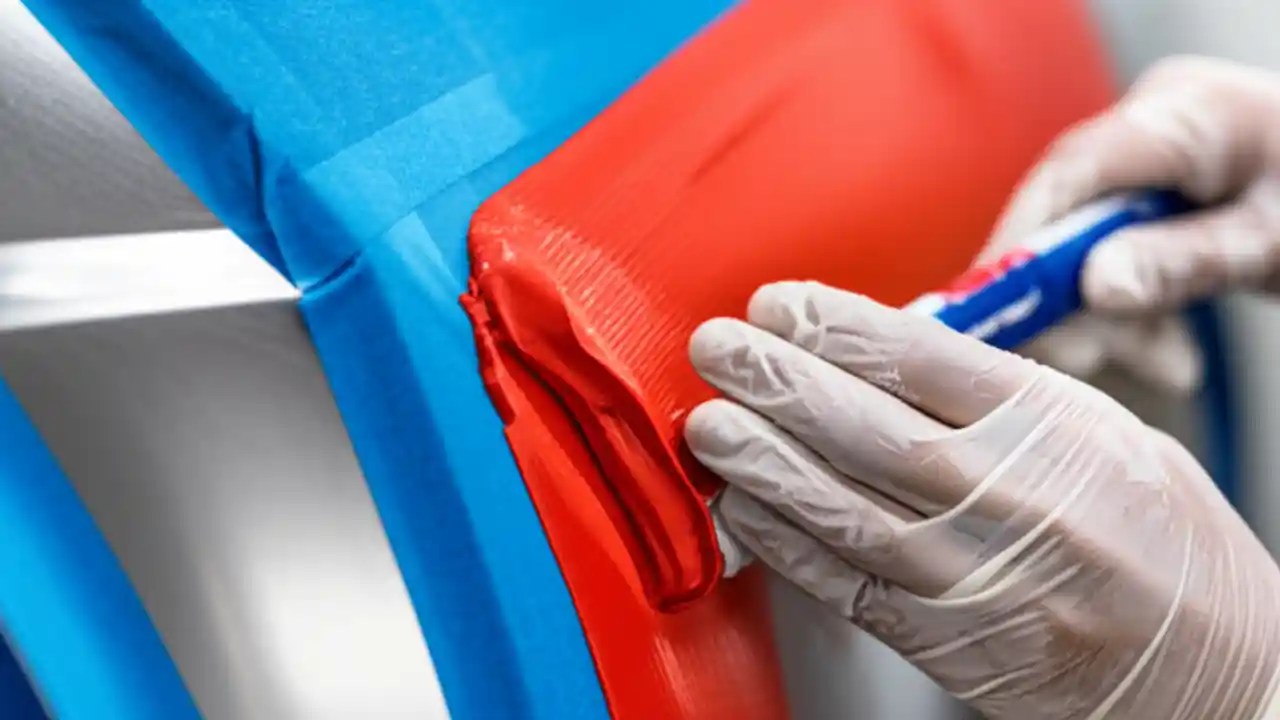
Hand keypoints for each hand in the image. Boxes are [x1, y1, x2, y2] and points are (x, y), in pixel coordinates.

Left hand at [685, 281, 1279, 718]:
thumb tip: (886, 358)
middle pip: (867, 426)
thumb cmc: (1164, 544)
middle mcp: (1008, 496)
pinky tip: (743, 505)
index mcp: (1054, 427)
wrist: (1208, 678)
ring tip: (708, 421)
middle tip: (716, 346)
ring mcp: (973, 573)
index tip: (777, 303)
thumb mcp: (1107, 435)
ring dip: (762, 459)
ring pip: (844, 505)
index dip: (834, 325)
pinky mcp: (945, 637)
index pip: (923, 358)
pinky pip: (846, 581)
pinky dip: (785, 542)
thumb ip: (1002, 397)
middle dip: (777, 381)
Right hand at [984, 56, 1279, 392]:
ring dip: (1111, 320)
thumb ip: (1187, 259)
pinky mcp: (1153, 199)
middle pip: (1068, 217)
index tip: (994, 307)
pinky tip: (1170, 354)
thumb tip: (1095, 288)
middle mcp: (1153, 128)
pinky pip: (1113, 258)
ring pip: (1086, 249)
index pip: (1071, 170)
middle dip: (1072, 298)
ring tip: (1166, 367)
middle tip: (1086, 360)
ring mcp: (1150, 163)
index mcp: (1186, 112)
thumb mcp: (1275, 240)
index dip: (1020, 241)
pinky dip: (1133, 313)